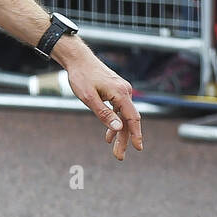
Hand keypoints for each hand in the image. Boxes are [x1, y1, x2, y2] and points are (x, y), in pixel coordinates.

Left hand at [60, 45, 142, 160]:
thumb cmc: (81, 76)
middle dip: (124, 139)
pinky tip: (109, 135)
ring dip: (119, 133)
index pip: (133, 118)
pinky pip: (119, 110)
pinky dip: (114, 122)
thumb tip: (118, 128)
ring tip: (114, 149)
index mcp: (121, 93)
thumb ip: (104, 114)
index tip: (138, 148)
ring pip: (123, 116)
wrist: (78, 59)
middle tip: (119, 156)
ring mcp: (121, 91)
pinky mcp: (116, 91)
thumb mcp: (89, 98)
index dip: (136, 134)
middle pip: (128, 120)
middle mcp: (125, 92)